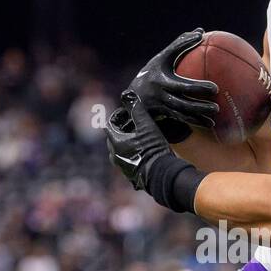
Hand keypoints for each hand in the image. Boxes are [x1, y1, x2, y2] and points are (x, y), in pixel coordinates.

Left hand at [105, 92, 205, 213]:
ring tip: (139, 138)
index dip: (117, 116)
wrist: (162, 176)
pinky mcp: (131, 176)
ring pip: (120, 151)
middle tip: (134, 124)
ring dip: (127, 143)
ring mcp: (122, 168)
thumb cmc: (153, 149)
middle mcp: (115, 156)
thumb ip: (136, 109)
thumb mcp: (146, 126)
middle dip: (122, 130)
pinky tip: (145, 152)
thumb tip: (127, 94)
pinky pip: (128, 161)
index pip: (109, 125)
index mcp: (115, 143)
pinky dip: (132, 154)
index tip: (127, 112)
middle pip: (113, 138)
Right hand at [129, 28, 218, 140]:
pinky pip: (181, 120)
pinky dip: (195, 122)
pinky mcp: (163, 115)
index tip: (215, 88)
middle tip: (217, 102)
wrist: (133, 95)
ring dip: (199, 115)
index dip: (197, 87)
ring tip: (215, 114)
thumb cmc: (154, 71)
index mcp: (161, 79)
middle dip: (199, 103)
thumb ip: (181, 44)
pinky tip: (209, 124)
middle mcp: (160, 94)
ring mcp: (161, 107)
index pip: (180, 83)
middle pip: (181, 100)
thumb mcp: (162, 57)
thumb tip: (200, 32)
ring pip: (182, 113)